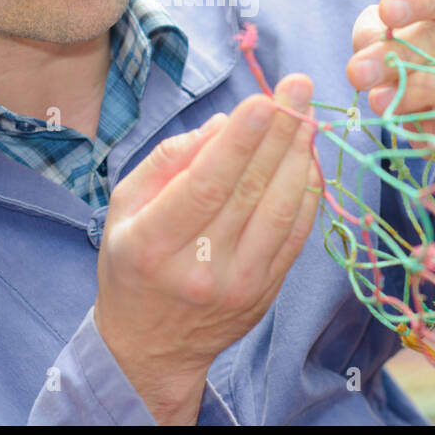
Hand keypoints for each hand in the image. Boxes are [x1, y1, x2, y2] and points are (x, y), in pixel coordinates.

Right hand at [94, 74, 322, 423]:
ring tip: (308, 116)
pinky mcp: (265, 293)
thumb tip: (221, 126)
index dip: (239, 141)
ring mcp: (238, 286)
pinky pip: (295, 237)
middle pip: (249, 191)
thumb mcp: (124, 208)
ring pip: (280, 212)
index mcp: (153, 243)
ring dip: (300, 158)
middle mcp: (200, 268)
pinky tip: (309, 160)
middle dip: (278, 132)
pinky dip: (306, 194)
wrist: (151, 347)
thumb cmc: (132, 264)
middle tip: (297, 87)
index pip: (205, 185)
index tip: (264, 100)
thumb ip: (167, 161)